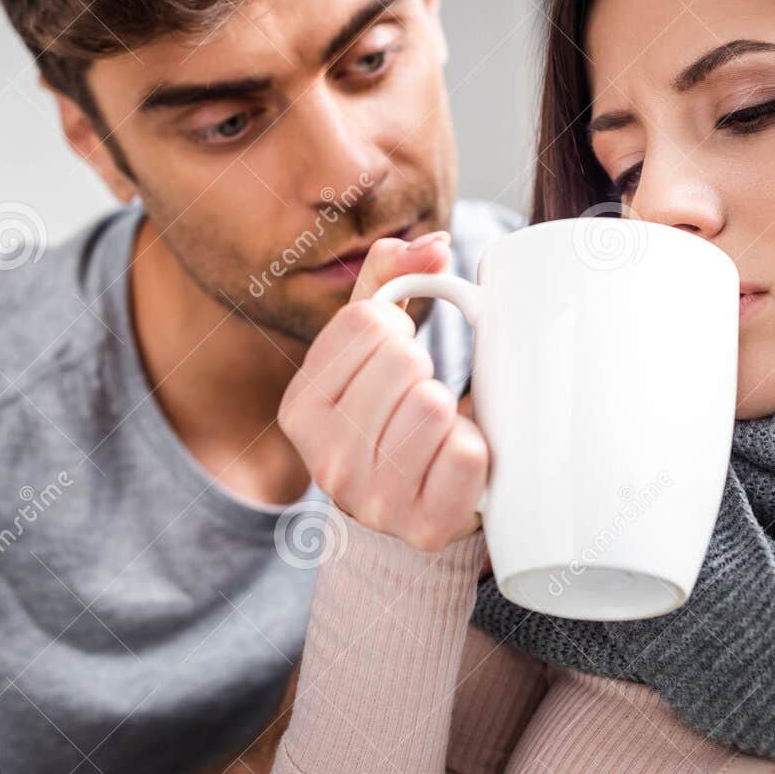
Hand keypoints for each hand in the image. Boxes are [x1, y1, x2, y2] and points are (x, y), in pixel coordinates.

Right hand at [279, 232, 487, 551]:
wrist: (413, 502)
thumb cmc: (389, 412)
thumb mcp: (372, 346)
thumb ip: (390, 280)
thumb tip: (434, 246)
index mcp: (299, 409)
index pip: (366, 321)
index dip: (395, 326)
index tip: (393, 352)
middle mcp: (325, 462)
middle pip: (403, 359)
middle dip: (422, 366)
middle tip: (416, 394)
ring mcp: (373, 501)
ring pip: (434, 404)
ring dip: (447, 406)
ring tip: (433, 428)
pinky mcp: (424, 527)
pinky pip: (467, 453)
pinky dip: (474, 446)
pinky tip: (452, 459)